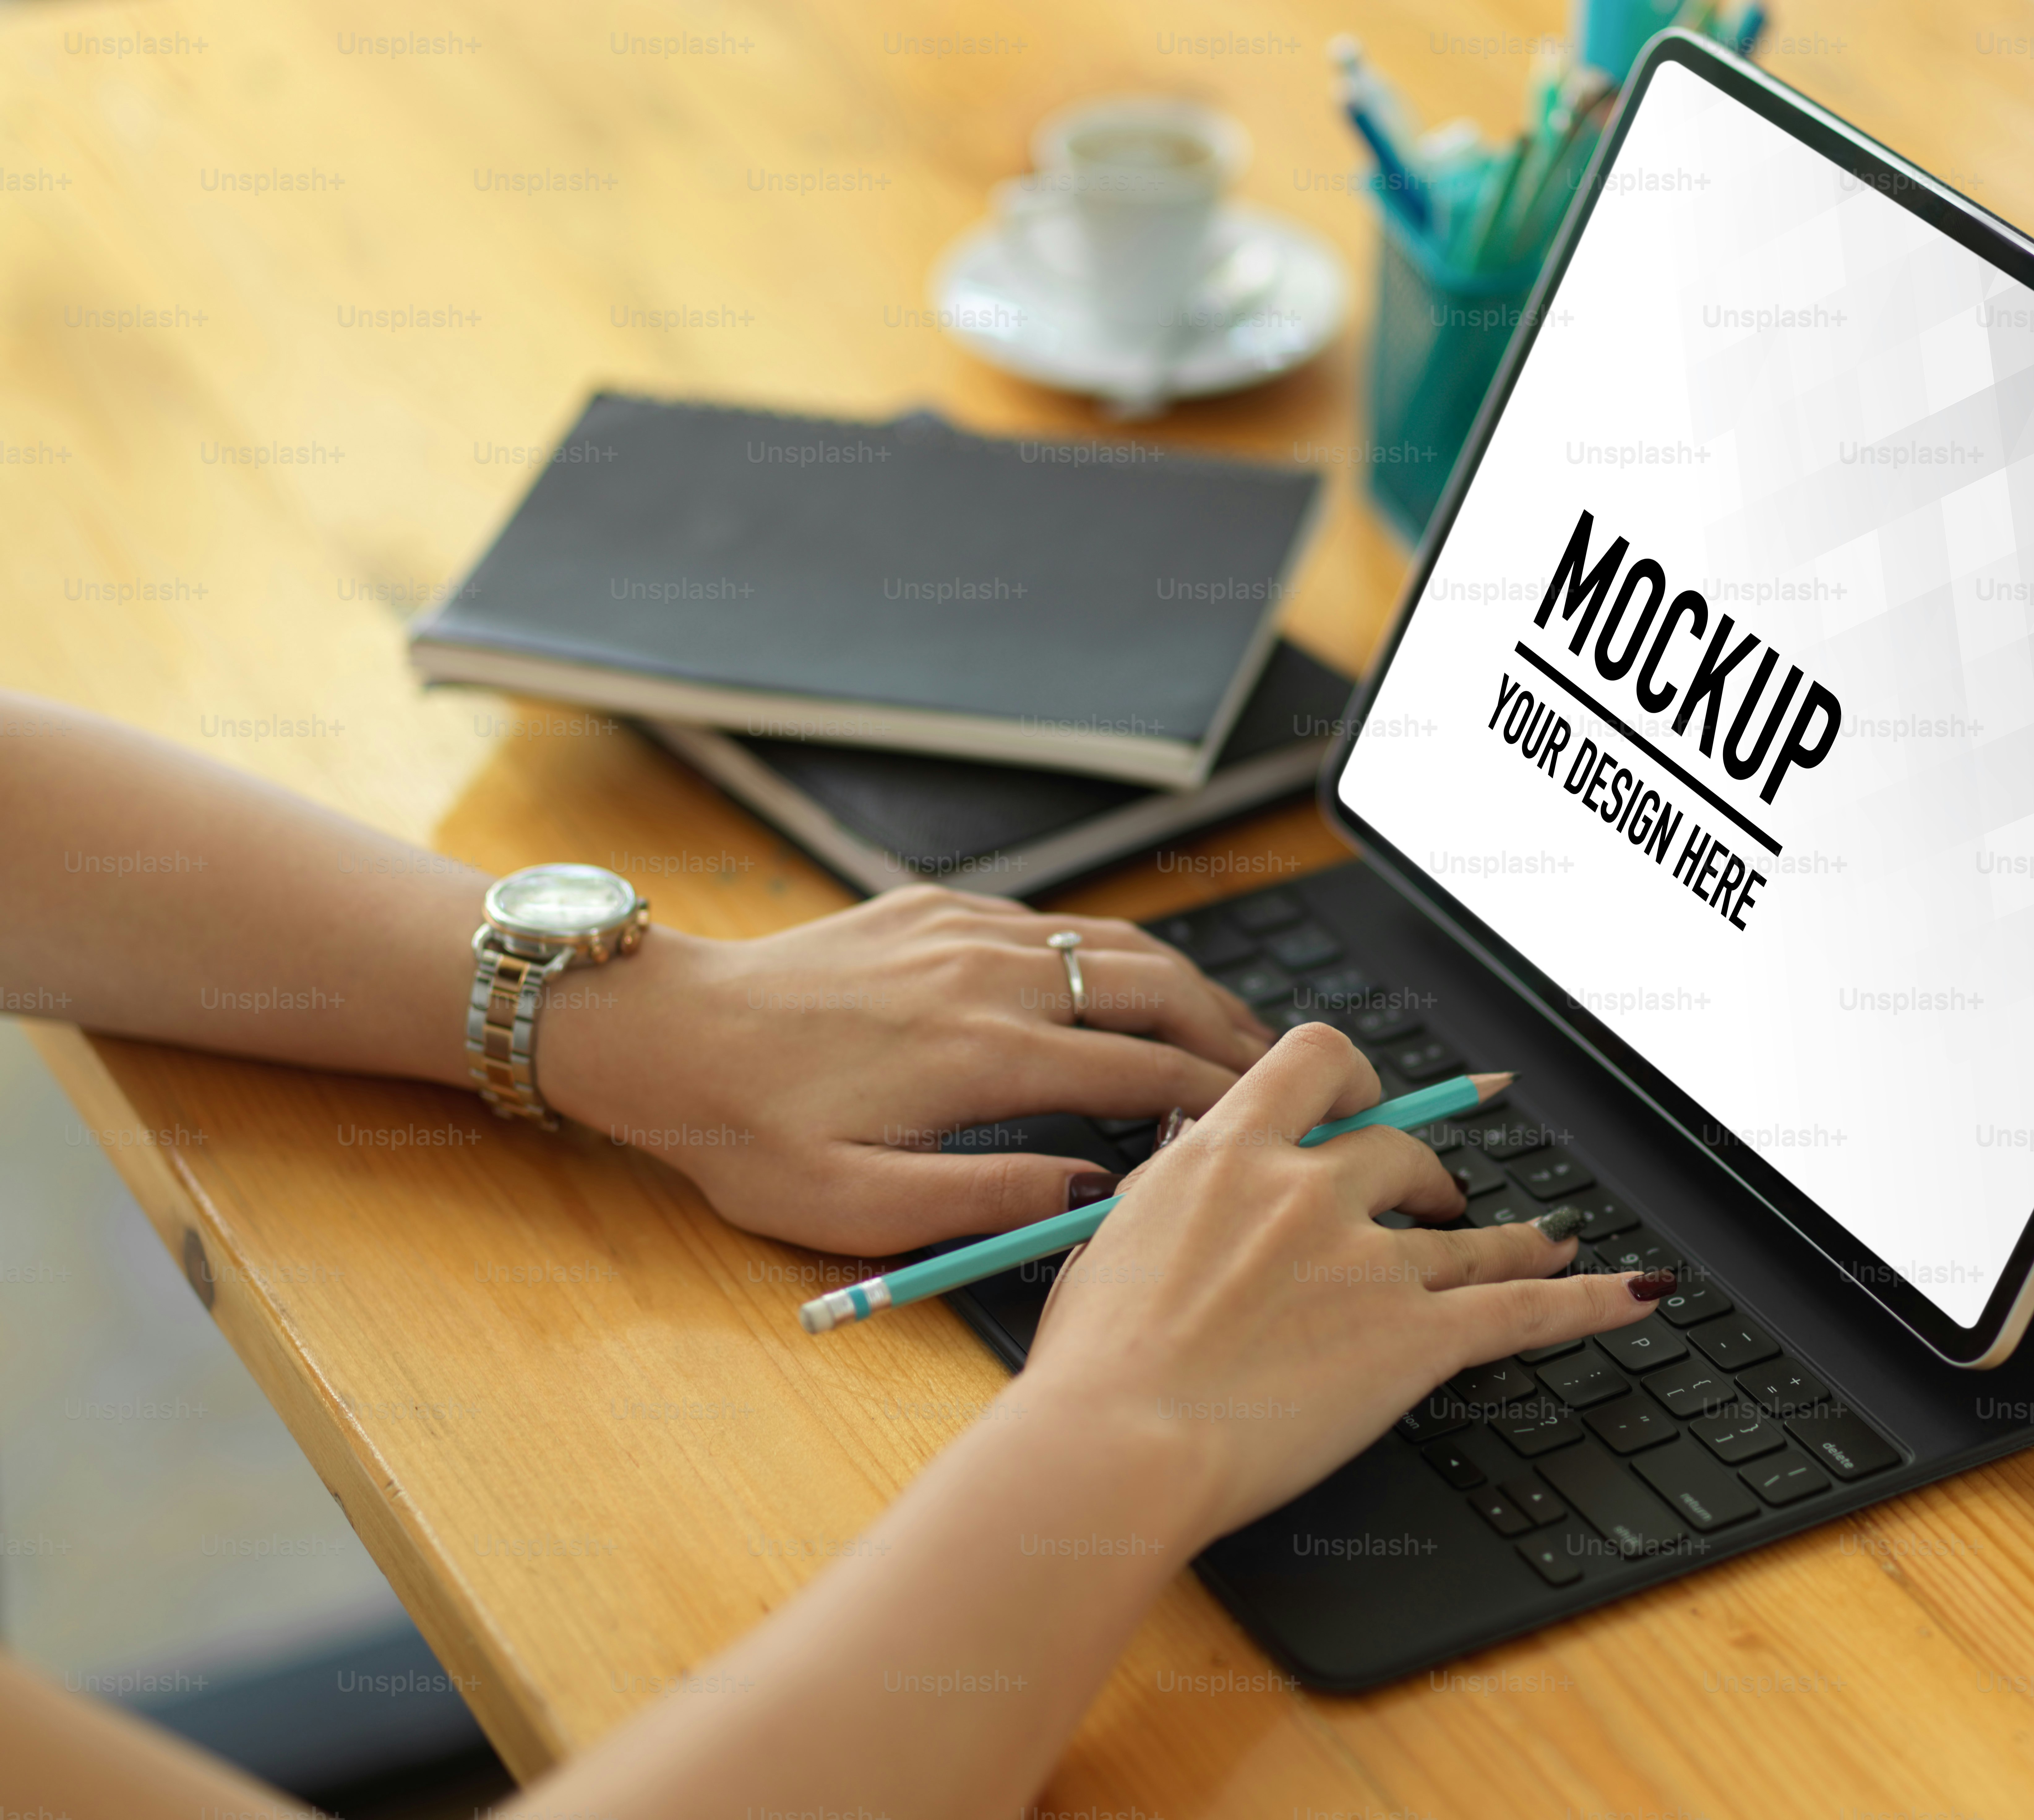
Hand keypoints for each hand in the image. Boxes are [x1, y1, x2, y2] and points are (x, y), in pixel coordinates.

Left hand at [541, 885, 1273, 1253]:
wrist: (661, 1033)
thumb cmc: (744, 1130)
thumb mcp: (853, 1206)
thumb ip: (982, 1204)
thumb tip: (1087, 1192)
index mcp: (975, 1054)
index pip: (1137, 1070)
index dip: (1212, 1098)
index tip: (1261, 1124)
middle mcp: (983, 976)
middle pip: (1148, 987)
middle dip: (1226, 1028)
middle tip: (1278, 1071)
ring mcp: (960, 930)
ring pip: (1111, 943)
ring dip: (1181, 984)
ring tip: (1227, 1027)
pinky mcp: (934, 908)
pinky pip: (1052, 922)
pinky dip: (1111, 953)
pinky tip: (1126, 985)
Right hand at [1019, 1022, 1665, 1552]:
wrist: (1119, 1442)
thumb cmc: (1094, 1366)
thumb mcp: (1110, 1244)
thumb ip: (1166, 1196)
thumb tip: (1187, 1164)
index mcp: (1227, 1155)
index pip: (1316, 1061)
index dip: (1355, 1075)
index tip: (1367, 1099)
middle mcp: (1308, 1191)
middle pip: (1401, 1151)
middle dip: (1427, 1177)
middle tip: (1436, 1206)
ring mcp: (1368, 1261)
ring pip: (1474, 1233)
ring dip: (1512, 1238)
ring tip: (1544, 1243)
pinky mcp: (1413, 1337)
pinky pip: (1522, 1310)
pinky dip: (1588, 1301)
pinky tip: (1635, 1293)